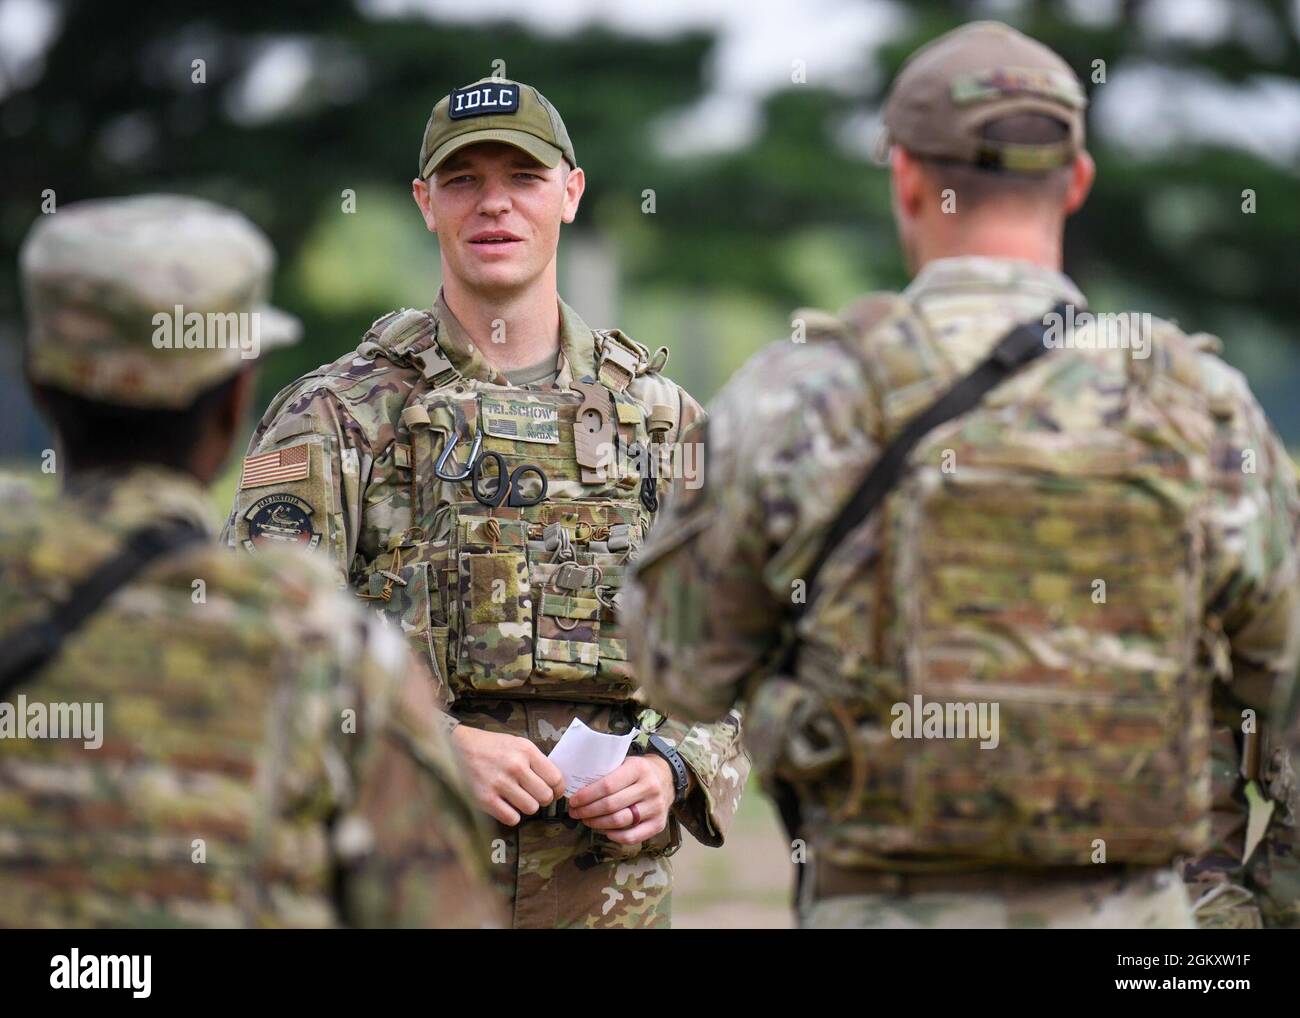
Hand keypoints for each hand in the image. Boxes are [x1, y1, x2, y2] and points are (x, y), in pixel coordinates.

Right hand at [451, 725, 566, 825]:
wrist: (458, 747)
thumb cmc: (491, 746)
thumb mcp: (517, 744)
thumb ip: (535, 761)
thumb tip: (555, 783)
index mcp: (526, 751)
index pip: (556, 778)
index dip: (558, 789)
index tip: (554, 792)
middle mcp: (515, 766)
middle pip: (545, 796)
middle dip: (542, 799)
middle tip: (534, 795)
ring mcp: (500, 783)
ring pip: (531, 809)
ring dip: (527, 807)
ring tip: (518, 799)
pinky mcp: (485, 799)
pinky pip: (512, 818)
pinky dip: (511, 816)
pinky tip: (505, 806)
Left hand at [567, 753, 674, 844]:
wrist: (668, 777)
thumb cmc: (639, 770)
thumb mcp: (626, 762)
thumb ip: (608, 772)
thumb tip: (577, 787)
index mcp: (638, 768)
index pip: (607, 785)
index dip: (586, 796)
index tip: (573, 801)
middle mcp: (649, 787)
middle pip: (611, 805)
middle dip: (587, 811)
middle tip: (575, 813)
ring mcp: (656, 807)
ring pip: (619, 821)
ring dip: (597, 824)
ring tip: (586, 820)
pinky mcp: (659, 824)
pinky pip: (632, 836)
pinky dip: (614, 836)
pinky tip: (604, 831)